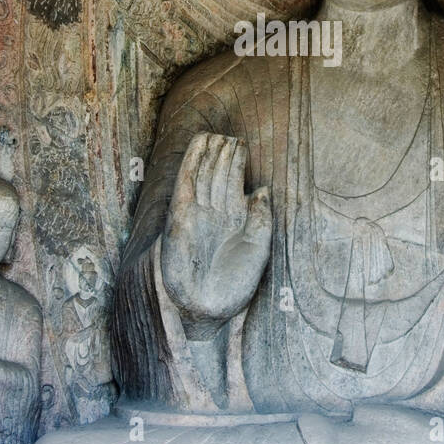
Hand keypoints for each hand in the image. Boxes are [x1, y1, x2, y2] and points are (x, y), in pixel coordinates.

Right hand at [160, 133, 271, 333]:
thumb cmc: (235, 285)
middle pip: (218, 175)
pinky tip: (197, 149)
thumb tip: (262, 189)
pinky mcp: (180, 218)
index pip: (233, 183)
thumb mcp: (258, 249)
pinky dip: (191, 165)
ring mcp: (197, 215)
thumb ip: (261, 219)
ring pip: (202, 176)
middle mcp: (215, 214)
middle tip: (228, 135)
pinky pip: (186, 185)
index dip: (236, 163)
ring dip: (207, 155)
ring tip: (213, 135)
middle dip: (223, 155)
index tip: (240, 143)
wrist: (209, 308)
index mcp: (234, 221)